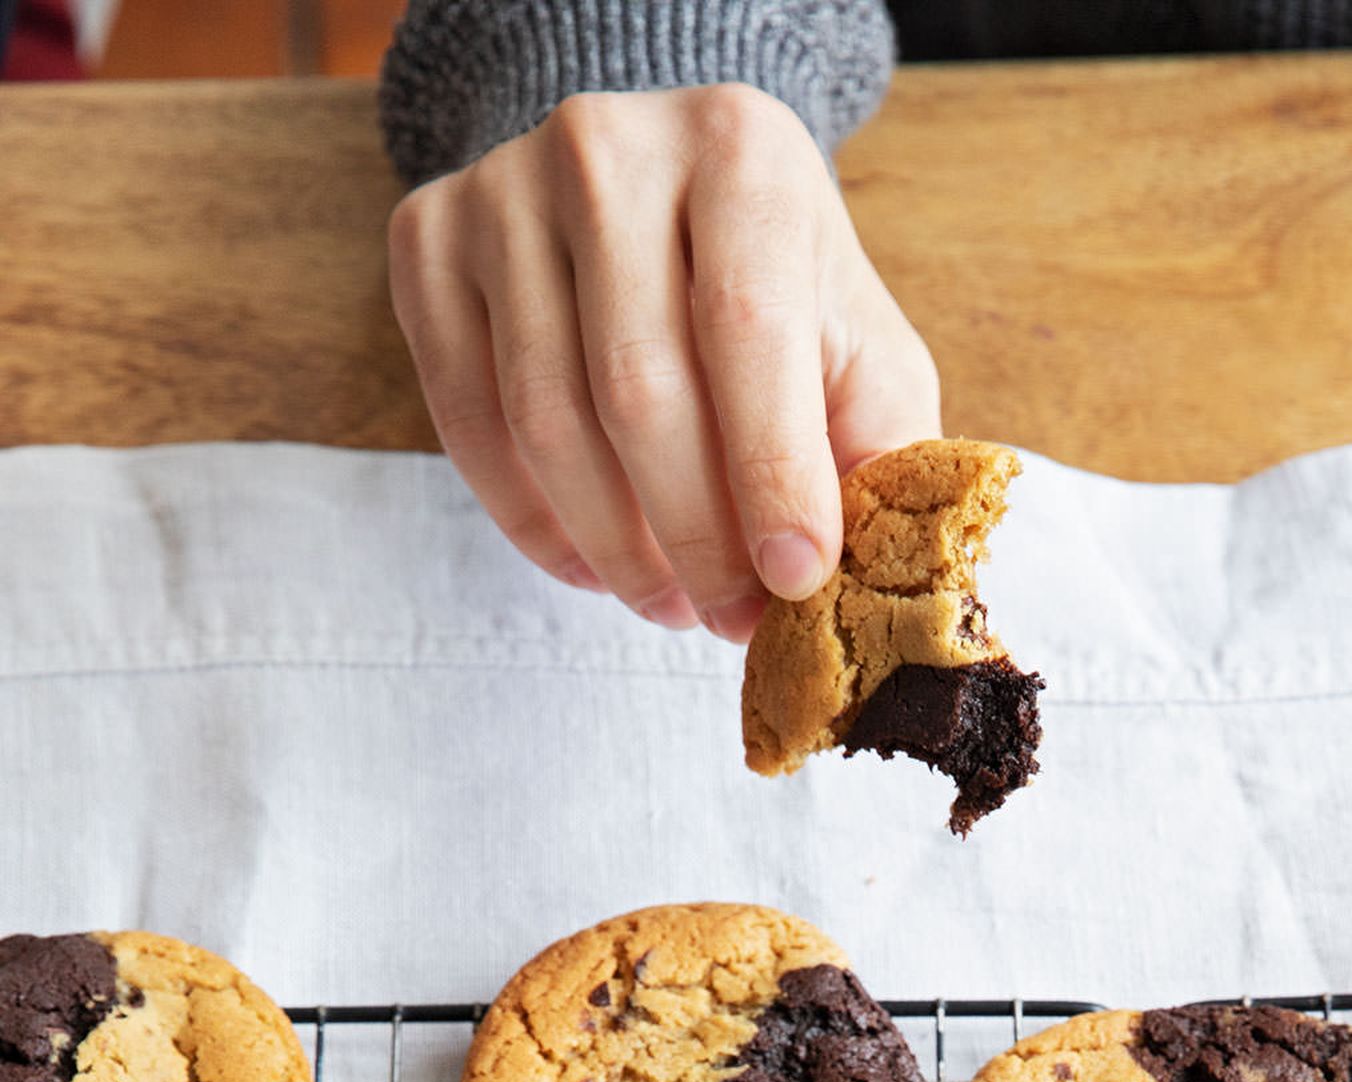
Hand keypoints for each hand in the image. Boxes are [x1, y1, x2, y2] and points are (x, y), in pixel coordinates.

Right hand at [388, 85, 939, 639]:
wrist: (661, 196)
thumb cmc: (777, 291)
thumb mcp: (859, 344)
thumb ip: (878, 444)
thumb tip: (869, 572)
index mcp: (738, 152)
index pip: (744, 329)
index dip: (769, 473)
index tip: (794, 581)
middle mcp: (607, 148)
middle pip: (637, 388)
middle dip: (694, 537)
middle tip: (732, 618)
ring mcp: (501, 189)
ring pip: (546, 419)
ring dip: (616, 547)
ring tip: (672, 603)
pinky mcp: (429, 243)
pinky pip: (468, 421)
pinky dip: (533, 522)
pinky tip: (593, 566)